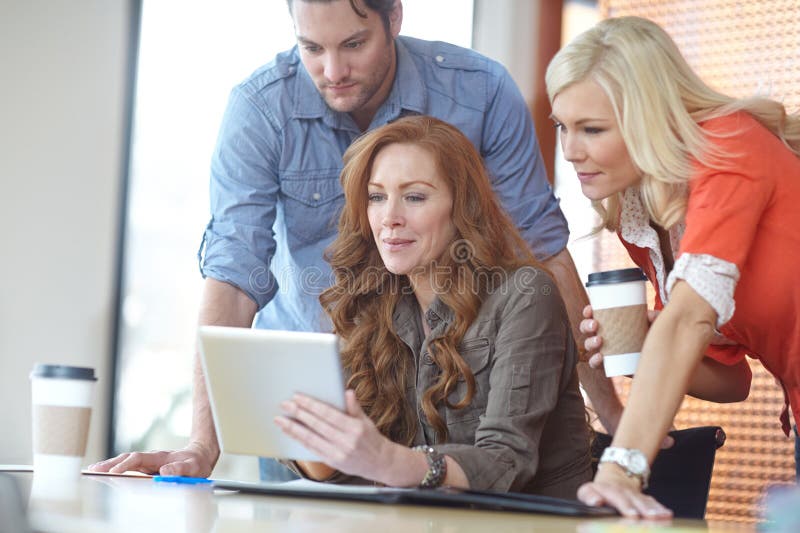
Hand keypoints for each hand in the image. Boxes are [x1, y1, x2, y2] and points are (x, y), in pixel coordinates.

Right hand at [87, 441, 217, 476]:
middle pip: (127, 458)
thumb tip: (164, 472)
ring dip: (109, 465)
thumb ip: (180, 470)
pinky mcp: (147, 466)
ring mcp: (148, 461)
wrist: (200, 455)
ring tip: (92, 470)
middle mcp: (151, 458)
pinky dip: (116, 468)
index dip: (126, 465)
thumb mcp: (193, 468)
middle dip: (110, 464)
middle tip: (93, 470)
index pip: (138, 459)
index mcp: (160, 457)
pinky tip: (106, 472)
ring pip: (125, 461)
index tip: (114, 472)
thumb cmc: (196, 463)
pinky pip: (128, 466)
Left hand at [275, 390, 417, 485]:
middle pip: (317, 425)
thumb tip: (347, 392)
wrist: (380, 463)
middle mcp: (345, 441)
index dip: (311, 405)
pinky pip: (313, 449)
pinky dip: (301, 440)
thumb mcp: (366, 420)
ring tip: (280, 420)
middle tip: (284, 405)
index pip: (328, 414)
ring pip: (311, 438)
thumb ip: (354, 407)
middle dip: (298, 414)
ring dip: (293, 429)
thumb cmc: (372, 439)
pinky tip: (291, 433)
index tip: (297, 397)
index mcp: (354, 428)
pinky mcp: (333, 462)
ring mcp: (338, 453)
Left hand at [578, 463, 671, 518]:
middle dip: (628, 506)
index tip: (596, 501)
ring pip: (639, 500)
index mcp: (597, 490)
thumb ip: (589, 496)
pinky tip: (666, 515)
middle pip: (620, 497)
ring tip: (654, 517)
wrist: (616, 477)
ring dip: (647, 509)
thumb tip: (594, 500)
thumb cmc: (600, 491)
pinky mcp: (642, 498)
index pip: (590, 492)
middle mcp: (614, 489)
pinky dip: (659, 509)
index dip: (592, 496)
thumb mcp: (588, 493)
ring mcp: (630, 493)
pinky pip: (651, 503)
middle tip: (633, 516)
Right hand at [580, 305, 659, 369]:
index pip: (594, 315)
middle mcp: (605, 336)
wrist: (658, 362)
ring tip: (599, 340)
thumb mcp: (655, 326)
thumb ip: (655, 318)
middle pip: (587, 329)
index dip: (588, 312)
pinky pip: (595, 364)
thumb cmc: (653, 339)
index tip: (590, 309)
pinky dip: (594, 360)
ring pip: (588, 345)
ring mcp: (605, 351)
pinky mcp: (608, 365)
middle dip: (586, 325)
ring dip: (589, 342)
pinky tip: (600, 357)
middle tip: (595, 324)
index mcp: (611, 324)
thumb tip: (648, 315)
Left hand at [581, 304, 674, 448]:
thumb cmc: (655, 368)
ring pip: (591, 328)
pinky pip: (596, 313)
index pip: (597, 362)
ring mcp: (606, 330)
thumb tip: (671, 443)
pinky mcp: (611, 316)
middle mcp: (605, 346)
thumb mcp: (655, 391)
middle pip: (591, 343)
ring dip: (589, 326)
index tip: (600, 359)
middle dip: (591, 341)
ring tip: (596, 323)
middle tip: (600, 339)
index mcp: (611, 362)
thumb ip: (662, 414)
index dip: (595, 360)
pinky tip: (591, 308)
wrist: (662, 340)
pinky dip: (591, 311)